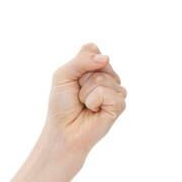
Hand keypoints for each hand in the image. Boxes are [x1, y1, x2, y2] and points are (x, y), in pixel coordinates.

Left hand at [44, 42, 126, 157]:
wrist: (63, 132)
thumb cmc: (61, 106)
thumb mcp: (63, 76)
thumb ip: (81, 60)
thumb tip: (106, 58)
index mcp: (95, 68)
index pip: (92, 49)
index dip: (78, 65)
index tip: (72, 82)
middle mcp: (108, 77)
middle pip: (99, 62)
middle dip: (82, 80)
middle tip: (78, 96)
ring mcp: (115, 90)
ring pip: (103, 78)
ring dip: (87, 93)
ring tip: (85, 105)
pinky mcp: (119, 104)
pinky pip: (108, 93)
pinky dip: (94, 101)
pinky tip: (94, 111)